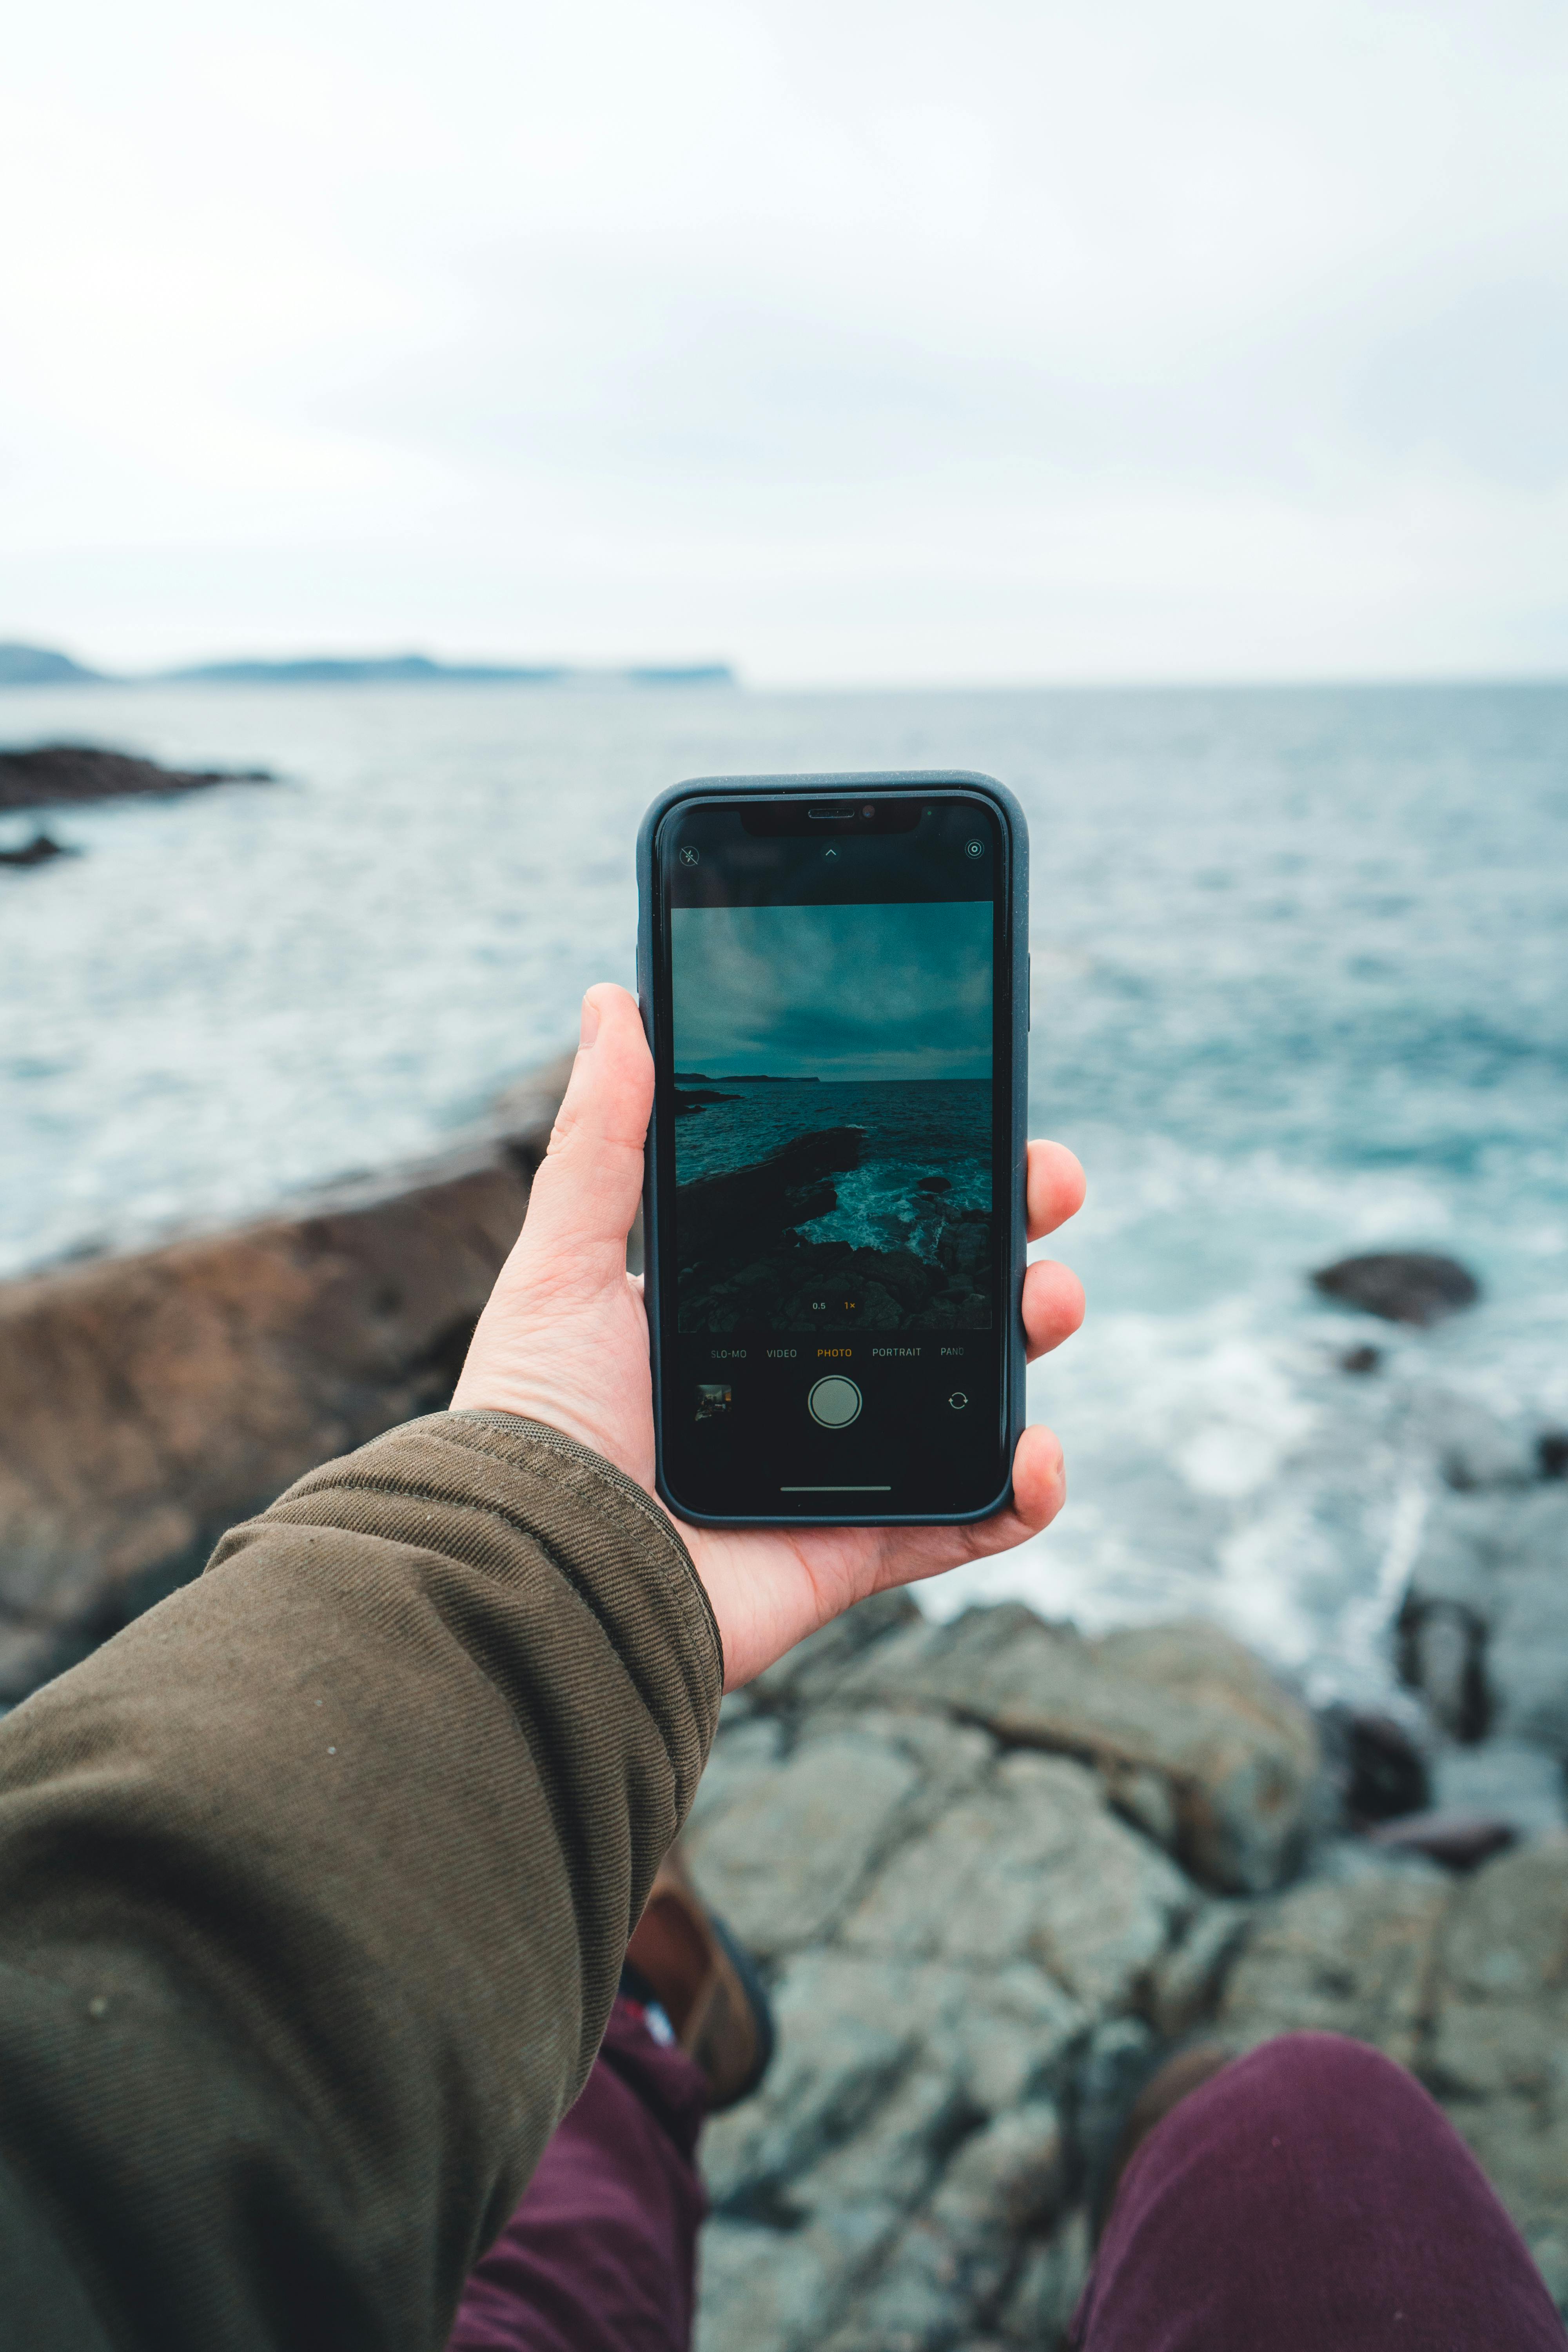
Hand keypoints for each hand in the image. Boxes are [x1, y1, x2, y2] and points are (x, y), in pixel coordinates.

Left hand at [452, 984, 1085, 1688]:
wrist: (538, 1568)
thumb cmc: (533, 1418)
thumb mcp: (561, 1261)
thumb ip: (604, 1137)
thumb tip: (613, 1002)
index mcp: (739, 1311)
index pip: (858, 1228)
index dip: (927, 1176)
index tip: (984, 1120)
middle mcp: (797, 1382)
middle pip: (935, 1299)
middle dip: (1007, 1240)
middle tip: (1047, 1192)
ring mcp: (836, 1468)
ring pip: (968, 1397)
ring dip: (1028, 1342)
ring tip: (1051, 1301)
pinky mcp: (856, 1549)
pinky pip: (965, 1521)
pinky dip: (1019, 1494)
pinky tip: (1036, 1452)